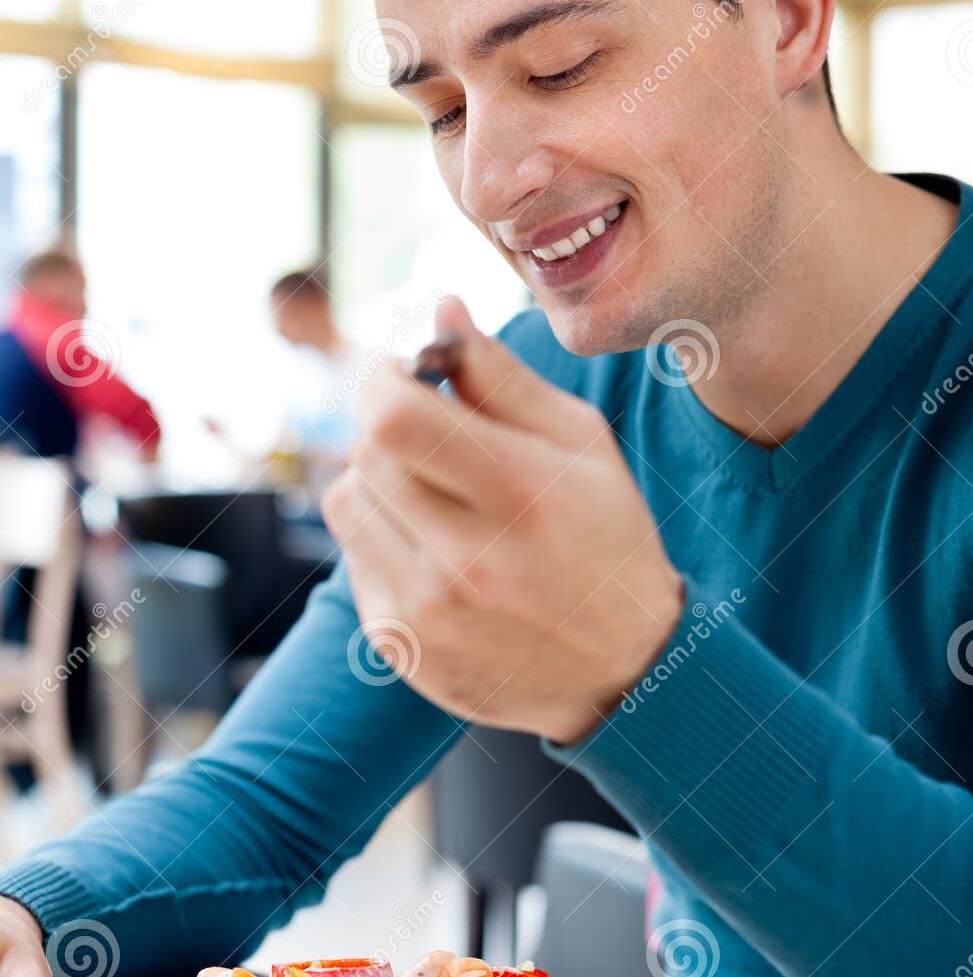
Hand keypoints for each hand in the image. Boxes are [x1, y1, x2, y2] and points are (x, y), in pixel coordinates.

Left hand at [322, 299, 683, 743]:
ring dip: (380, 483)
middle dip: (390, 428)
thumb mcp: (579, 444)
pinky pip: (354, 558)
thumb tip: (439, 307)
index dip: (386, 381)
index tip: (408, 378)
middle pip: (366, 454)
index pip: (392, 416)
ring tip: (439, 498)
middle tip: (434, 437)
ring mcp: (426, 611)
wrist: (621, 670)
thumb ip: (501, 376)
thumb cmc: (605, 538)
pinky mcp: (400, 644)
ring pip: (347, 502)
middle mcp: (466, 560)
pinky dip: (385, 539)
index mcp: (519, 496)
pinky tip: (439, 553)